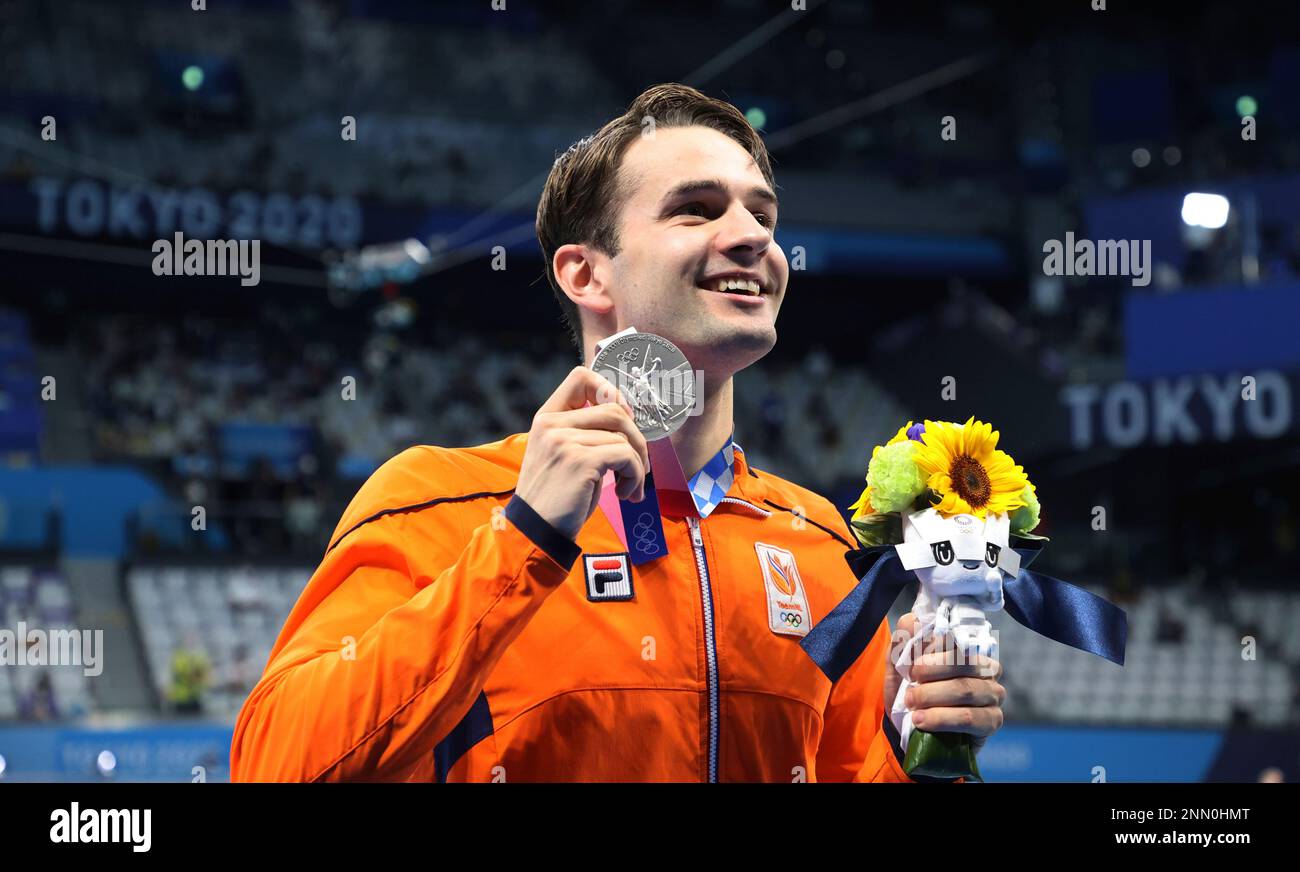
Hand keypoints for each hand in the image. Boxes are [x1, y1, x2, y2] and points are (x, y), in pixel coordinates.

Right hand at [514, 365, 649, 540]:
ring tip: (630, 486)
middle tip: (638, 464)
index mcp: (546, 418)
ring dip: (638, 462)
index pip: (581, 377)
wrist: (537, 531)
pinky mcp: (580, 460)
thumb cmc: (557, 498)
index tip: (623, 420)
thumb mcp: (563, 456)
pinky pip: (626, 455)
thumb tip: (628, 418)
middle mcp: (552, 424)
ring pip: (624, 434)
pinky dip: (635, 475)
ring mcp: (564, 441)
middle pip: (614, 408)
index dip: (611, 391)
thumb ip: (585, 433)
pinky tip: (625, 494)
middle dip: (637, 438)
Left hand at [887, 613, 1005, 750]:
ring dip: (933, 697)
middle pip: (963, 661)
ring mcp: (993, 694)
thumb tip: (912, 618)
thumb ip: (903, 642)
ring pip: (966, 689)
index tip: (912, 664)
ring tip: (912, 706)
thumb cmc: (911, 694)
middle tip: (909, 686)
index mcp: (966, 648)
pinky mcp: (992, 721)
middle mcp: (986, 667)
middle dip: (931, 673)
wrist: (911, 733)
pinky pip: (970, 718)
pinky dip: (942, 719)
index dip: (933, 648)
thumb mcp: (899, 667)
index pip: (956, 637)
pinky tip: (922, 721)